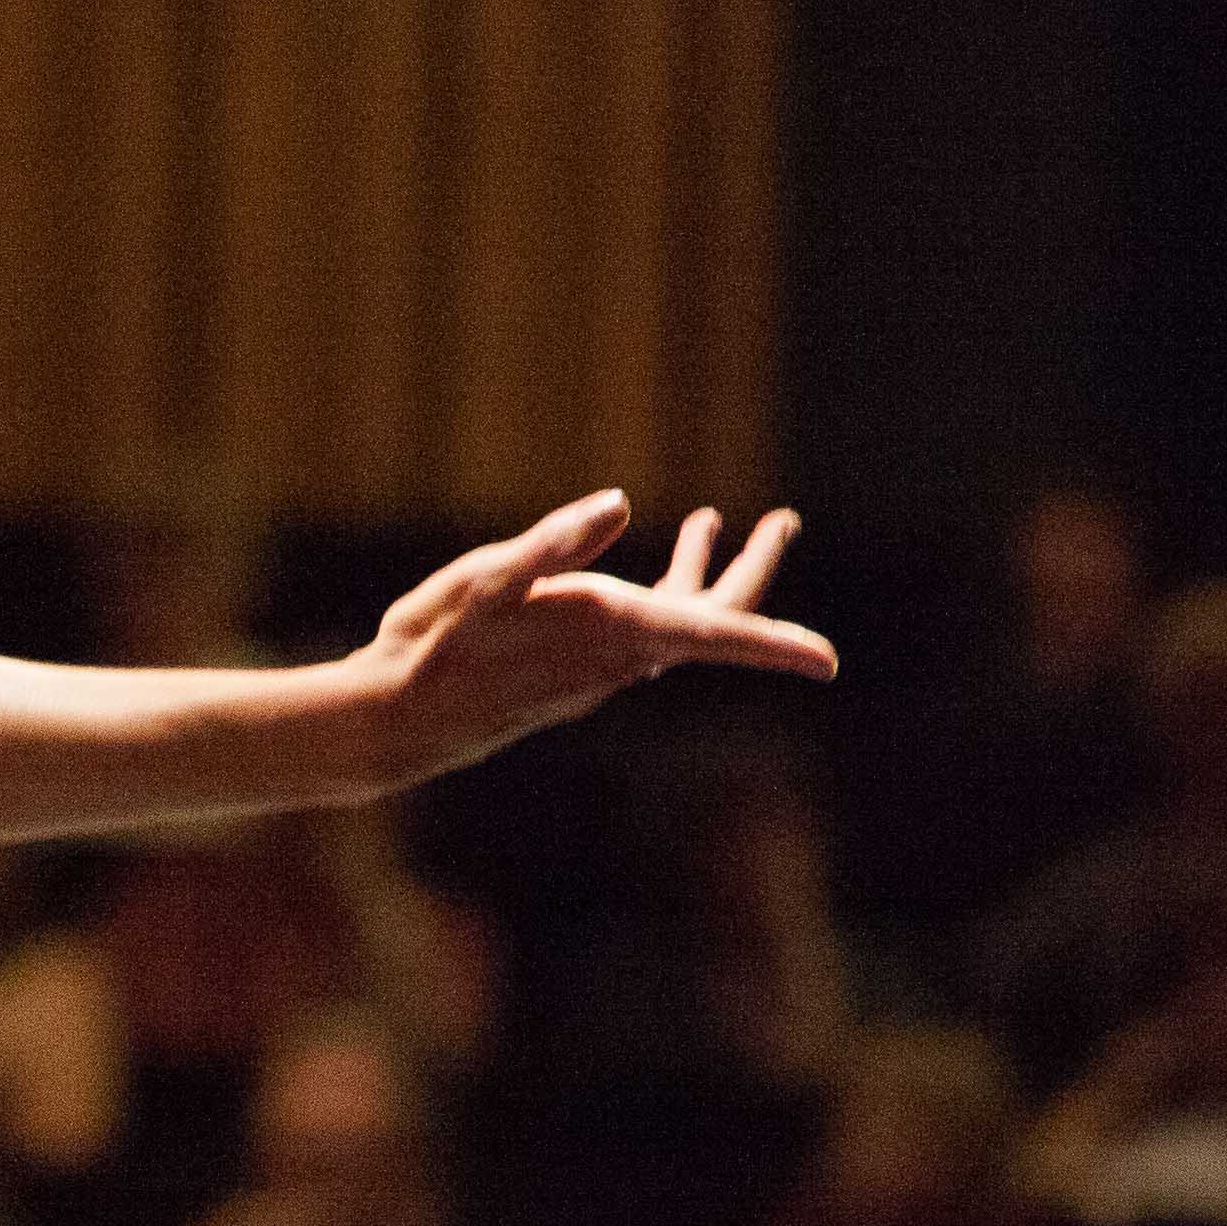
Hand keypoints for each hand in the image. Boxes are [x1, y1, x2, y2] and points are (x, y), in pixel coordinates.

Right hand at [354, 494, 833, 786]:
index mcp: (609, 632)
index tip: (828, 662)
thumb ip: (552, 545)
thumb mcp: (483, 582)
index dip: (776, 645)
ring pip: (678, 623)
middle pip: (712, 620)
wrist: (398, 720)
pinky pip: (643, 630)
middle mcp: (618, 657)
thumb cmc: (434, 649)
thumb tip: (618, 505)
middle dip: (753, 570)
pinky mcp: (577, 667)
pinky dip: (663, 591)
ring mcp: (600, 667)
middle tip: (785, 519)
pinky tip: (644, 568)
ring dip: (706, 572)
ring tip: (716, 521)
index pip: (713, 636)